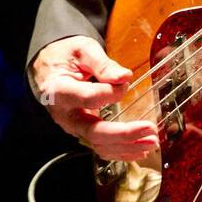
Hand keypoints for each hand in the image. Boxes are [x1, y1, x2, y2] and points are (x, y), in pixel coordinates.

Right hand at [28, 36, 158, 160]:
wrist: (50, 68)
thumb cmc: (65, 56)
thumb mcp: (83, 50)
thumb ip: (103, 64)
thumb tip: (124, 77)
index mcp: (60, 91)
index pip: (88, 98)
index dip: (110, 93)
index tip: (125, 82)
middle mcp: (65, 115)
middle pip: (94, 132)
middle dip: (124, 134)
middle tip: (149, 129)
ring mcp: (73, 126)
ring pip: (99, 145)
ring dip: (127, 147)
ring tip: (151, 142)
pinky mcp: (83, 130)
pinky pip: (101, 146)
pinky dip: (121, 151)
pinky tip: (139, 150)